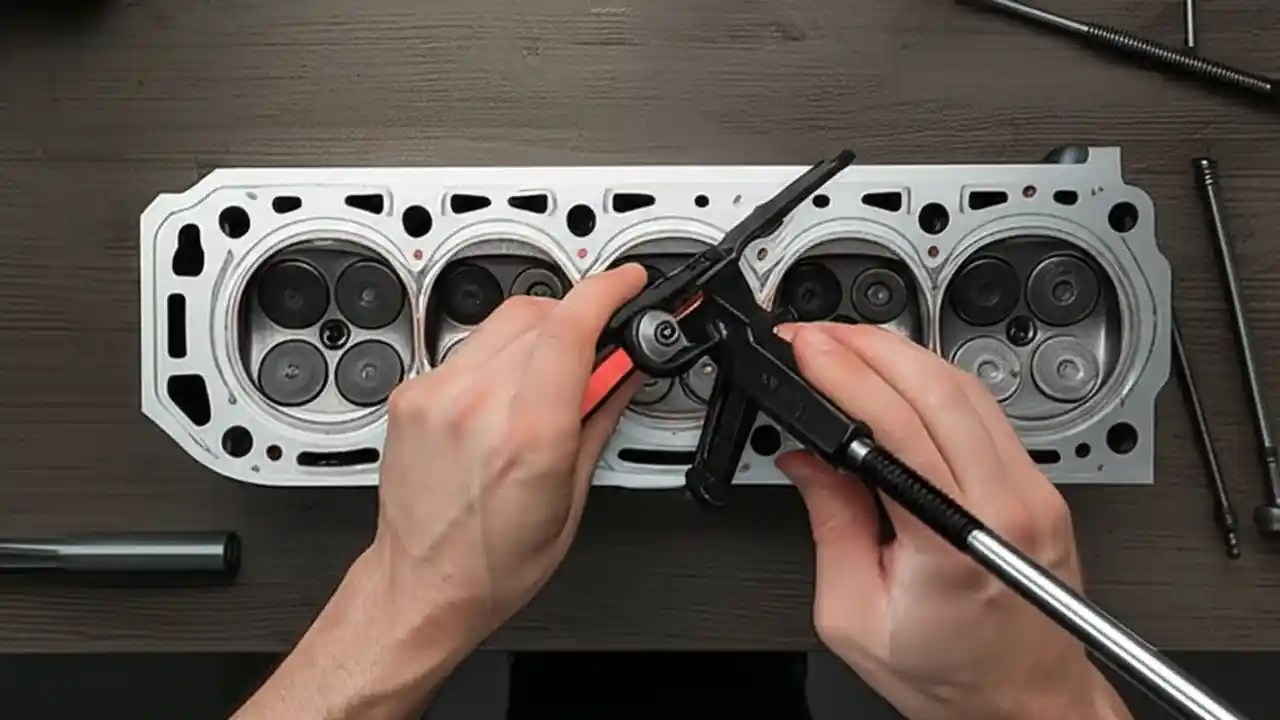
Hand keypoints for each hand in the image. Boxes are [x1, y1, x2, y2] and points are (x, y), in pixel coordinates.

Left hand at [372, 262, 645, 643]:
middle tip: (597, 355)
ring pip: (503, 322)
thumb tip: (626, 368)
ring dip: (537, 335)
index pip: (571, 326)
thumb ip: (600, 417)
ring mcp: (436, 396)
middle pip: (541, 314)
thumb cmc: (494, 561)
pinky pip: (467, 349)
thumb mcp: (572, 498)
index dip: (608, 290)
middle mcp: (476, 406)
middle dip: (579, 320)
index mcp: (529, 436)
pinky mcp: (411, 395)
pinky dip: (497, 358)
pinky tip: (503, 396)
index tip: (627, 283)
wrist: (424, 585)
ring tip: (545, 384)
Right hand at [775, 323, 1130, 719]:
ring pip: (968, 388)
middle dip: (868, 345)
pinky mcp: (1040, 489)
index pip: (896, 426)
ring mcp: (1033, 492)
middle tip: (817, 336)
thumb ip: (830, 526)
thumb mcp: (855, 617)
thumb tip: (808, 460)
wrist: (1029, 705)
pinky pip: (986, 412)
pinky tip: (899, 374)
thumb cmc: (953, 678)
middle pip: (938, 388)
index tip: (805, 351)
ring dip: (902, 353)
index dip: (845, 375)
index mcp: (953, 543)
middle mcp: (1006, 506)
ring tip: (848, 345)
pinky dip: (935, 379)